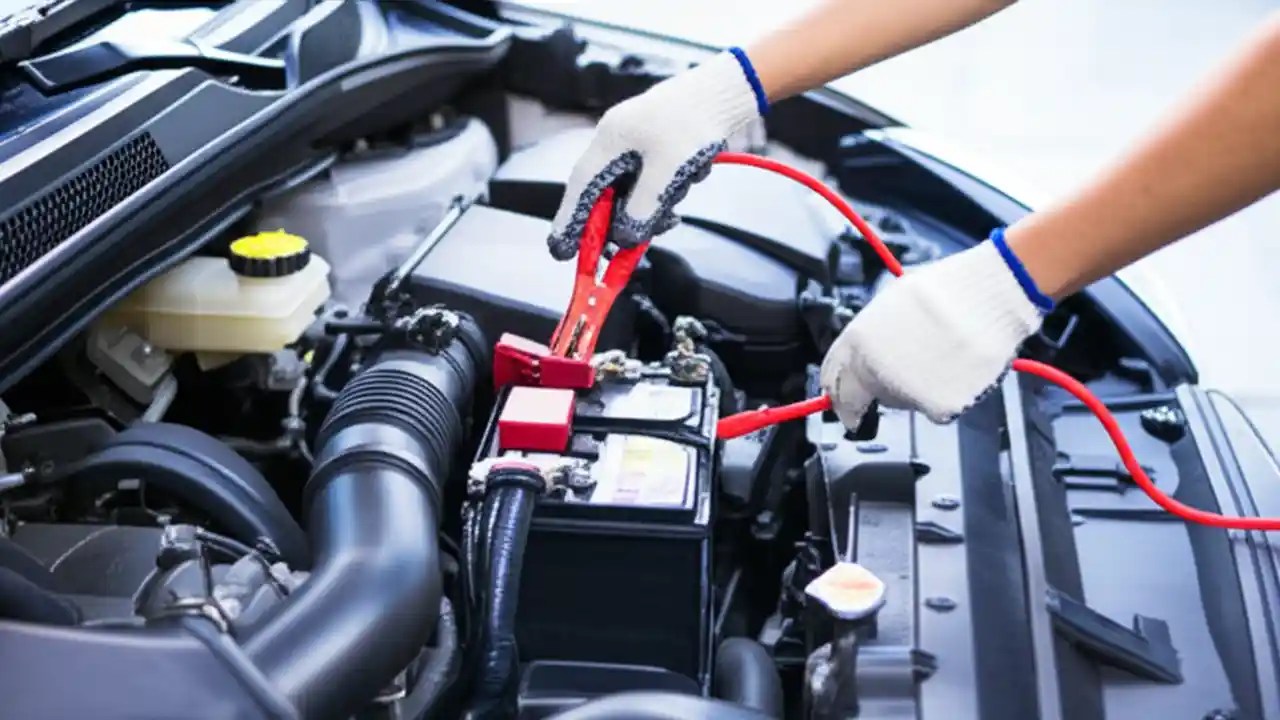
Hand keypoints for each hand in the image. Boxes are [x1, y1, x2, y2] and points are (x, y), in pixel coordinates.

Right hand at [546, 51, 765, 258]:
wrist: (727, 91)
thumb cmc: (694, 121)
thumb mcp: (667, 169)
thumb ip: (643, 205)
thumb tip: (625, 237)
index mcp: (610, 140)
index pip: (580, 187)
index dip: (569, 221)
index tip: (561, 251)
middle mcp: (618, 143)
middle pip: (606, 194)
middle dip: (622, 220)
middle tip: (630, 247)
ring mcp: (638, 145)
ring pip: (634, 191)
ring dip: (655, 205)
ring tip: (677, 202)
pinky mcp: (658, 149)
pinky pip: (654, 182)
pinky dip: (670, 189)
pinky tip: (691, 175)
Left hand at [819, 240, 1045, 426]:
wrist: (991, 296)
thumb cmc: (948, 291)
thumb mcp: (892, 301)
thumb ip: (870, 334)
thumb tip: (858, 356)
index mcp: (858, 340)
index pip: (835, 381)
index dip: (838, 394)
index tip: (841, 404)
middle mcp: (876, 368)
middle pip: (870, 395)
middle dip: (883, 388)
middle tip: (911, 369)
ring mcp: (906, 390)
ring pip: (903, 402)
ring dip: (916, 388)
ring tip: (940, 354)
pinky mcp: (937, 406)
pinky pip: (937, 410)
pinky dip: (948, 396)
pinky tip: (957, 368)